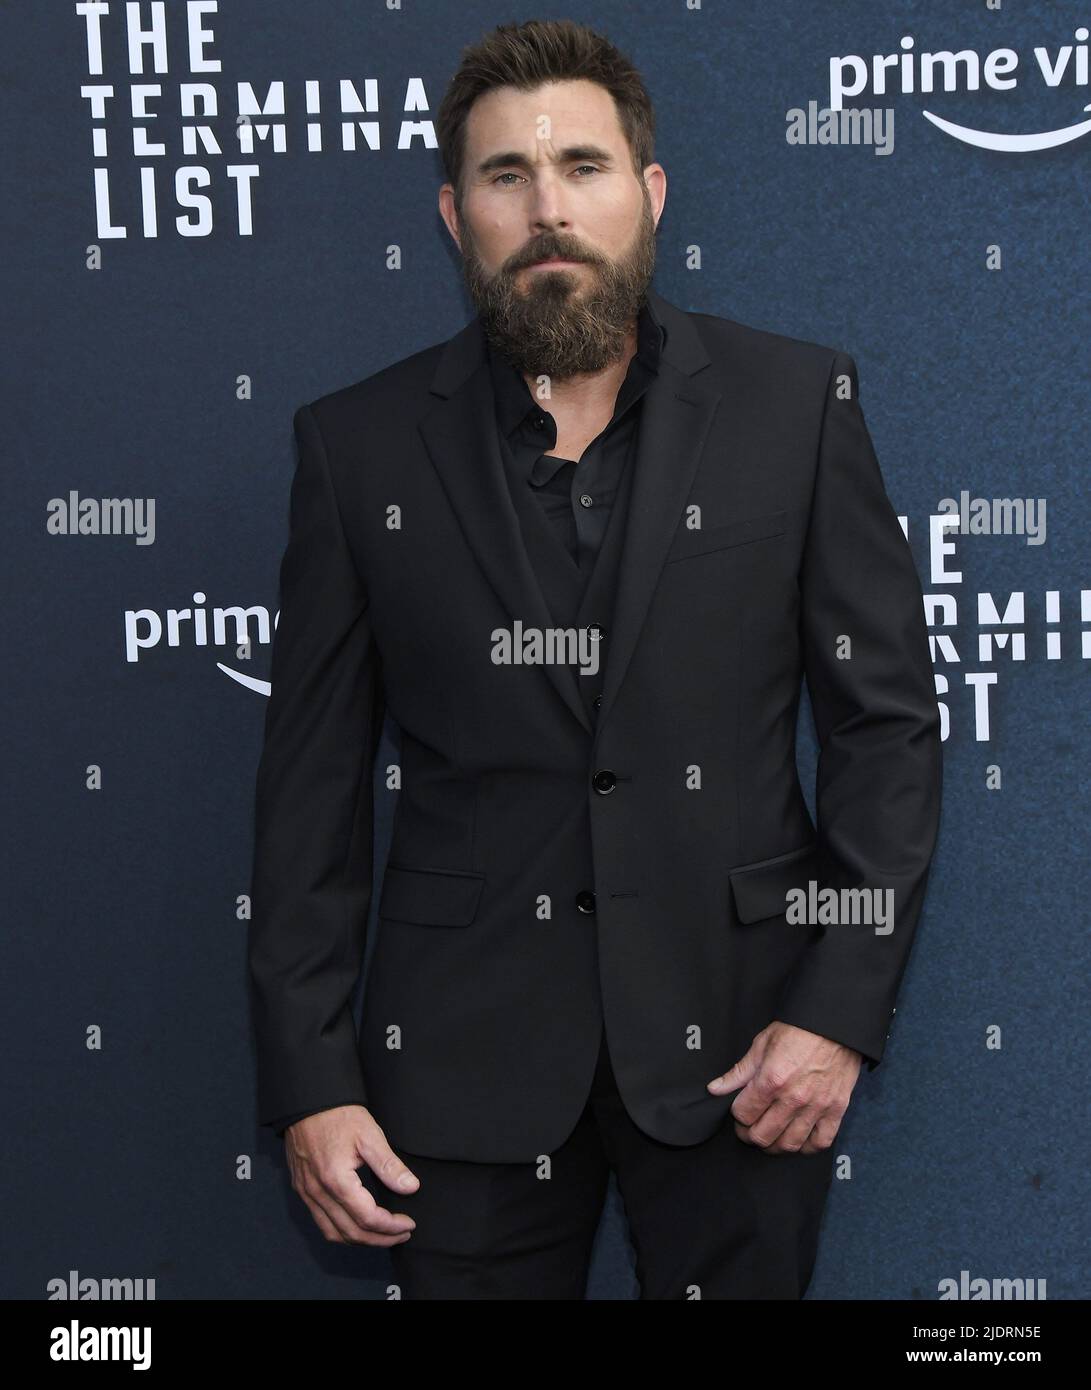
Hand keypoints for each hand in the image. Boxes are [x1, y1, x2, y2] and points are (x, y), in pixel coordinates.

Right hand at [284, 1104, 418, 1244]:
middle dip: (380, 1239)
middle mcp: (318, 1192)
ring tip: (383, 1234)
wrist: (309, 1102)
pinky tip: (357, 1224)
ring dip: (360, 1240)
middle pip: (351, 1233)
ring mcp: (307, 1193)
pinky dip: (341, 1231)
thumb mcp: (370, 1135)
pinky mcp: (302, 1189)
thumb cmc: (339, 1115)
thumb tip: (411, 1187)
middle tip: (402, 1234)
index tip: (409, 1224)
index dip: (391, 1226)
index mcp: (336, 1180)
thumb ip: (389, 1165)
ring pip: (333, 1233)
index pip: (367, 1218)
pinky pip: (321, 1222)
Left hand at [706, 1020, 861, 1153]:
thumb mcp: (761, 1045)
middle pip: (762, 1135)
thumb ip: (738, 1072)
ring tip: (770, 1136)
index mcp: (771, 1080)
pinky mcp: (836, 1109)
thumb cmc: (796, 1030)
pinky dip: (807, 1147)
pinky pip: (820, 1142)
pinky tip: (798, 1139)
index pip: (743, 1114)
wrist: (833, 1024)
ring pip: (789, 1144)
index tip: (740, 1111)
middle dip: (750, 1134)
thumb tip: (715, 1089)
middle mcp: (793, 1098)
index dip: (737, 1114)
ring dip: (774, 1145)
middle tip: (749, 1129)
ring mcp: (816, 1106)